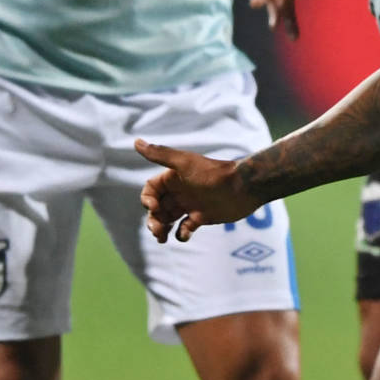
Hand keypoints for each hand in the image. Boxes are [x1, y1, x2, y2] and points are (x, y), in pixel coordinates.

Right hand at [137, 139, 258, 240]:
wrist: (243, 187)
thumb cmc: (213, 173)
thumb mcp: (184, 163)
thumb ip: (160, 154)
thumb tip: (135, 141)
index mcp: (173, 178)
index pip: (150, 190)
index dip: (147, 200)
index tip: (155, 208)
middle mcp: (179, 191)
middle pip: (157, 208)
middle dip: (153, 219)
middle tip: (158, 230)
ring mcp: (190, 205)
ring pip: (168, 219)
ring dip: (161, 229)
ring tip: (162, 238)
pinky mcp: (201, 217)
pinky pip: (185, 228)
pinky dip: (181, 234)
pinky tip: (185, 234)